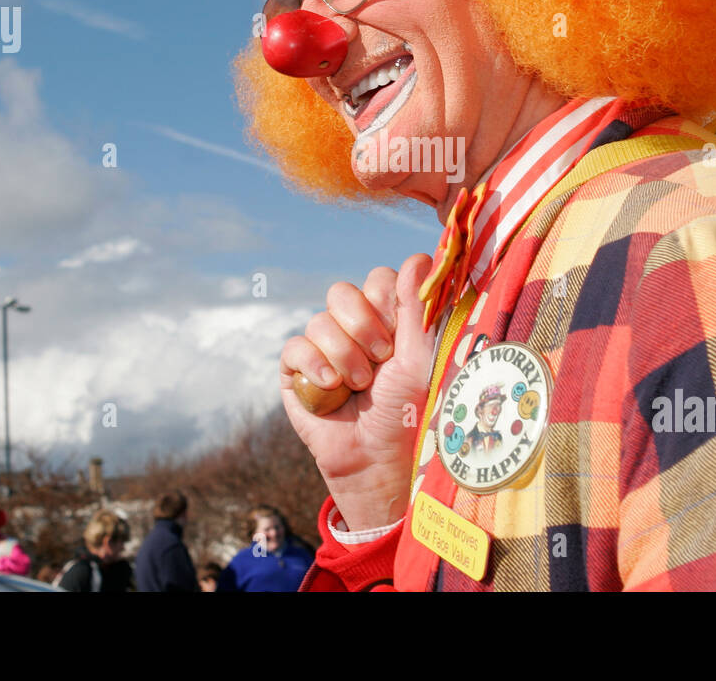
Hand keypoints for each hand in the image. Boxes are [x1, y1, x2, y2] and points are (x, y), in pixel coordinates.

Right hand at [280, 254, 435, 530]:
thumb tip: (418, 257)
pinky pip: (295, 346)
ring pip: (320, 320)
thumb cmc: (409, 411)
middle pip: (344, 291)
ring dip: (344, 355)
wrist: (379, 458)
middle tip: (381, 358)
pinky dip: (314, 365)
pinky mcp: (296, 370)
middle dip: (363, 325)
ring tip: (360, 385)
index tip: (399, 334)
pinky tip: (332, 388)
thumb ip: (416, 307)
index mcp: (389, 319)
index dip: (386, 301)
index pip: (378, 279)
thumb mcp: (420, 357)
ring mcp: (323, 347)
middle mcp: (354, 328)